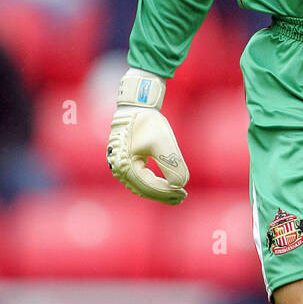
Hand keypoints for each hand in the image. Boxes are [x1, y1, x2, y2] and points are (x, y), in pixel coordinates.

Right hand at [106, 69, 188, 203]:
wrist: (134, 107)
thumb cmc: (148, 122)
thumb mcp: (163, 142)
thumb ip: (172, 164)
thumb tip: (180, 185)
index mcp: (126, 165)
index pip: (149, 187)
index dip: (167, 192)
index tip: (184, 193)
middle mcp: (118, 169)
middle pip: (144, 190)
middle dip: (164, 194)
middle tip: (183, 196)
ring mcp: (118, 166)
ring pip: (140, 187)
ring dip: (158, 191)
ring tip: (177, 193)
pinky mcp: (123, 162)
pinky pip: (137, 180)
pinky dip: (151, 185)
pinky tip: (165, 185)